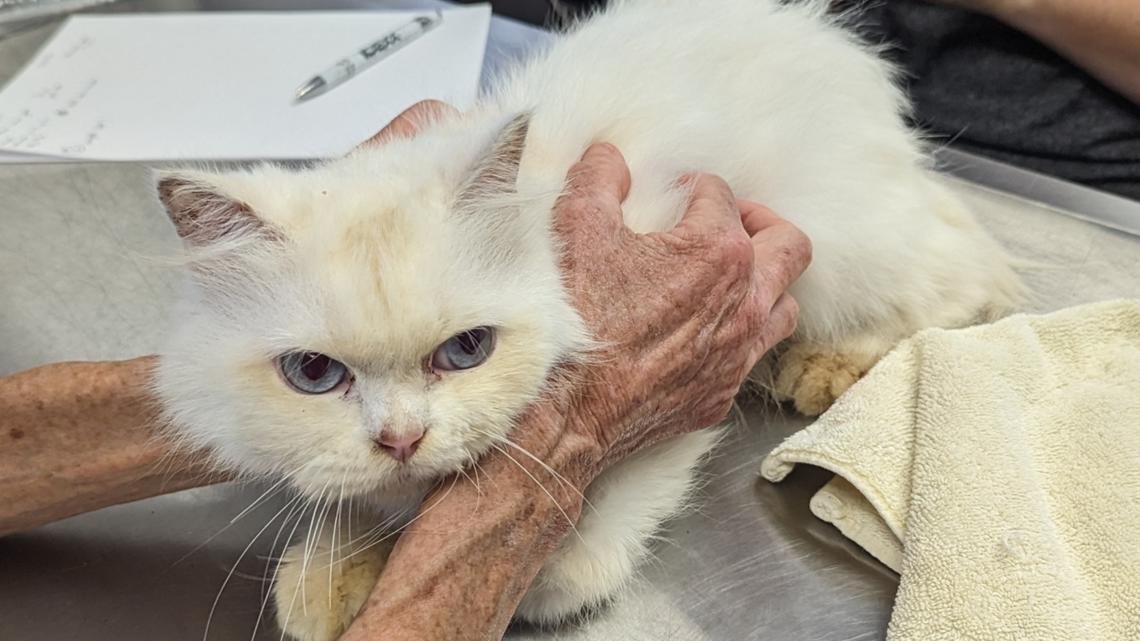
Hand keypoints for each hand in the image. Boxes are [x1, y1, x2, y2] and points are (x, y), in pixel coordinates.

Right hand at [519, 144, 809, 490]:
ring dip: (765, 283)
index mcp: (717, 251)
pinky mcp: (720, 394)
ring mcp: (737, 353)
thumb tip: (608, 156)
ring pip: (784, 306)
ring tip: (730, 277)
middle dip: (762, 224)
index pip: (722, 196)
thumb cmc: (574, 318)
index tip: (672, 193)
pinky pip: (751, 355)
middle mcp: (744, 302)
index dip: (693, 186)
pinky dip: (738, 334)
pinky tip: (704, 330)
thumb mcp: (576, 226)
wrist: (566, 412)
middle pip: (790, 246)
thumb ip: (598, 178)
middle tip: (729, 221)